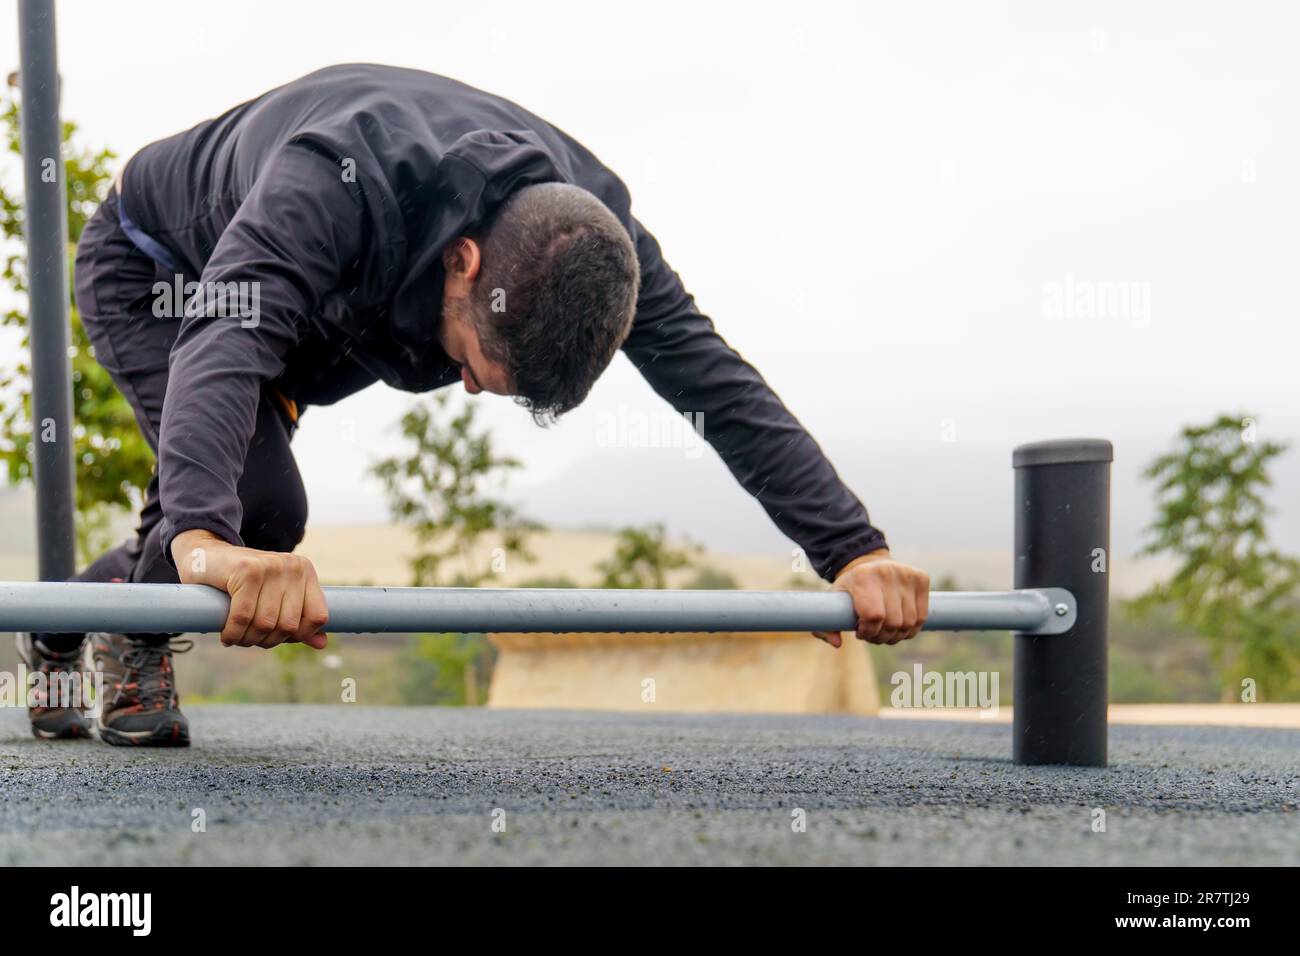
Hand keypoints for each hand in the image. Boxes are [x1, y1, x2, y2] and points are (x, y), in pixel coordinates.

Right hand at [171, 529, 329, 649]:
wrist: (205, 557)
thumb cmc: (242, 583)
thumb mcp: (275, 599)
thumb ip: (299, 620)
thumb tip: (322, 644)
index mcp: (305, 572)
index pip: (317, 617)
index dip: (298, 635)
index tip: (277, 636)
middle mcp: (293, 566)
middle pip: (289, 625)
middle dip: (267, 640)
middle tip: (249, 638)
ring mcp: (271, 566)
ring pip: (265, 624)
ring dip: (247, 639)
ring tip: (237, 636)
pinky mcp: (246, 570)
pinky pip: (243, 617)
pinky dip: (232, 633)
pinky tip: (226, 635)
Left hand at [812, 550, 929, 647]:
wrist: (869, 564)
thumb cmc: (851, 588)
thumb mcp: (833, 602)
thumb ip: (826, 626)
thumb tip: (836, 643)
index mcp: (862, 576)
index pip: (874, 616)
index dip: (868, 632)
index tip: (860, 632)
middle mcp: (887, 572)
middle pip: (893, 622)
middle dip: (881, 636)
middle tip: (872, 634)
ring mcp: (907, 574)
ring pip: (909, 623)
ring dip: (896, 635)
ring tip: (884, 631)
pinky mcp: (922, 578)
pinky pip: (921, 617)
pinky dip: (910, 629)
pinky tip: (898, 627)